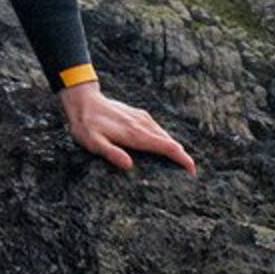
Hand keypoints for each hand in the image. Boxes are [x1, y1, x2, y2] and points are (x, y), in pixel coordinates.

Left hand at [59, 80, 196, 174]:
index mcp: (135, 133)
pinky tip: (162, 147)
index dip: (182, 159)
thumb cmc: (86, 124)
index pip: (167, 146)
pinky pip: (157, 129)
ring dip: (173, 148)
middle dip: (181, 156)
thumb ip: (111, 153)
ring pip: (164, 135)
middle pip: (170, 141)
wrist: (82, 99)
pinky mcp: (138, 115)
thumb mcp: (93, 142)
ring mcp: (141, 118)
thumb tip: (129, 165)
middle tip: (188, 174)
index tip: (192, 170)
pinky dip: (164, 140)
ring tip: (179, 164)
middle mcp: (142, 124)